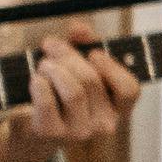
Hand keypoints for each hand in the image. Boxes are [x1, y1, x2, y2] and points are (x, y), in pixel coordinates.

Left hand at [0, 30, 140, 161]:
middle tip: (51, 46)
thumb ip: (83, 44)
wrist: (33, 132)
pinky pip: (47, 99)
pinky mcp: (51, 133)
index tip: (93, 53)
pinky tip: (35, 81)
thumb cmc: (60, 94)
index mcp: (118, 110)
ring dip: (53, 68)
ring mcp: (78, 132)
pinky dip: (39, 83)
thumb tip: (79, 28)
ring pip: (73, 90)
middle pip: (91, 80)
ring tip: (43, 65)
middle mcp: (103, 125)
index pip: (129, 89)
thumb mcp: (77, 68)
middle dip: (68, 55)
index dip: (111, 67)